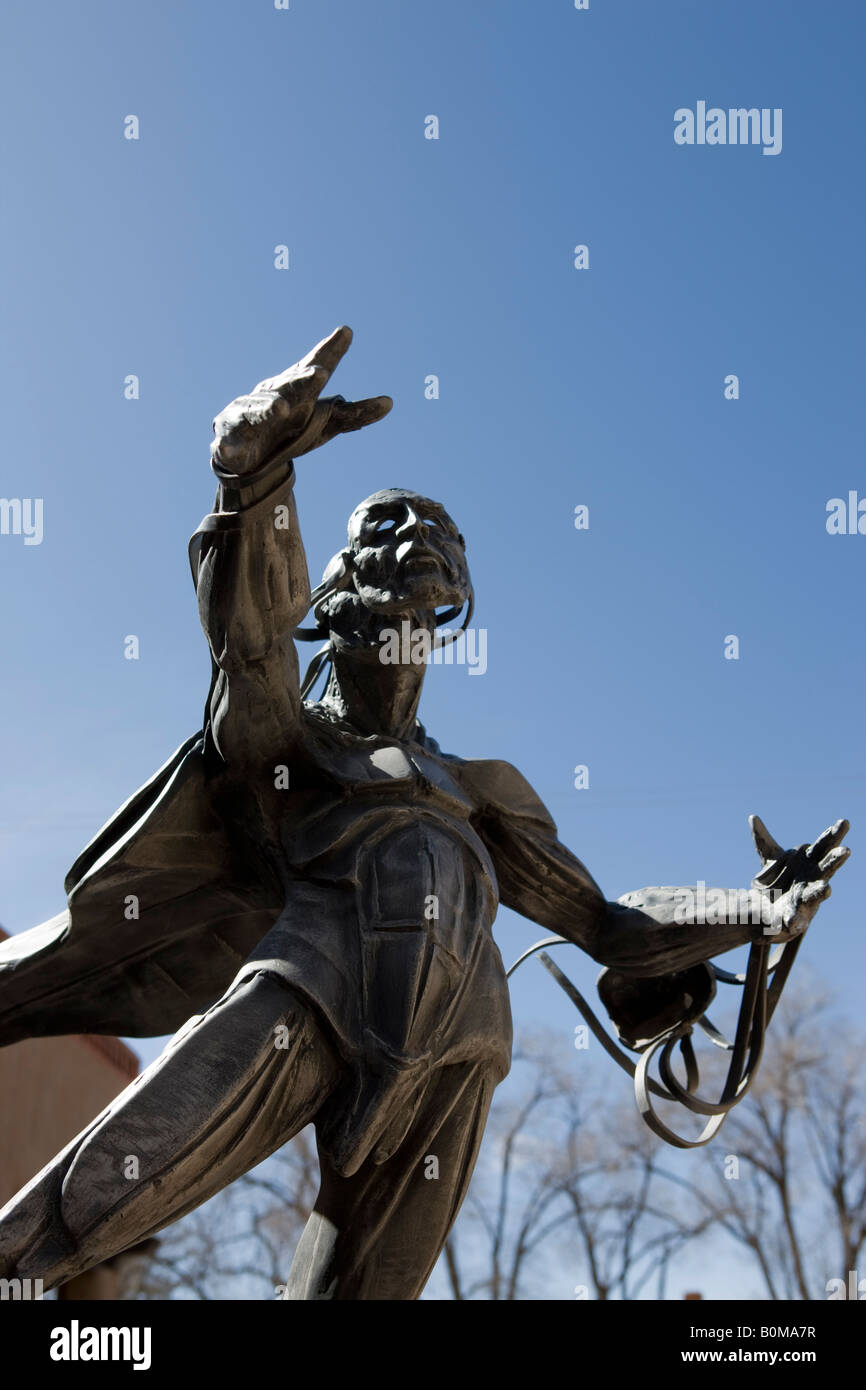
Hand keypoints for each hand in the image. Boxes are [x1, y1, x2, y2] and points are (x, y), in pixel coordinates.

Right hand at [210, 325, 391, 476]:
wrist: (250, 451)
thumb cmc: (291, 428)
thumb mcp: (326, 423)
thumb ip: (355, 413)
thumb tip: (390, 402)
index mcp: (299, 389)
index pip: (317, 367)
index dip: (331, 352)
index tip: (347, 332)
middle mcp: (275, 394)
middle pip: (291, 385)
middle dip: (303, 380)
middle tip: (320, 373)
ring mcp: (250, 413)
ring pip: (260, 408)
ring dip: (270, 408)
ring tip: (284, 409)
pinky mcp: (231, 436)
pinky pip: (230, 439)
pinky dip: (230, 442)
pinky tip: (228, 446)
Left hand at [749, 814, 849, 940]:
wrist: (770, 910)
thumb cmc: (781, 881)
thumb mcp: (770, 859)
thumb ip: (763, 840)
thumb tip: (753, 817)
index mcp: (810, 863)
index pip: (824, 846)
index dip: (833, 834)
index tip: (844, 822)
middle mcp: (813, 880)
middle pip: (827, 867)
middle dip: (835, 859)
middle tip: (846, 850)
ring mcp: (806, 898)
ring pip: (816, 894)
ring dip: (820, 892)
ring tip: (825, 889)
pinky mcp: (796, 917)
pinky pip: (796, 919)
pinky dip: (794, 920)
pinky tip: (791, 921)